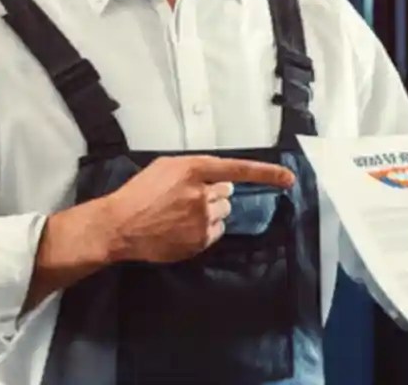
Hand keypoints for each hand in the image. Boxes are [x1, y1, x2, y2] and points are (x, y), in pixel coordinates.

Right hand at [101, 155, 294, 262]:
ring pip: (223, 213)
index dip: (267, 173)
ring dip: (210, 212)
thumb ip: (196, 169)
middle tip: (188, 199)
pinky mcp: (199, 240)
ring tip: (182, 215)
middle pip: (228, 194)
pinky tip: (182, 228)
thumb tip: (220, 179)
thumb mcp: (166, 167)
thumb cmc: (140, 193)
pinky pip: (216, 232)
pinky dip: (205, 230)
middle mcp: (203, 193)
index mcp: (195, 169)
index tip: (288, 178)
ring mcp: (202, 219)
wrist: (120, 224)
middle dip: (215, 195)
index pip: (239, 169)